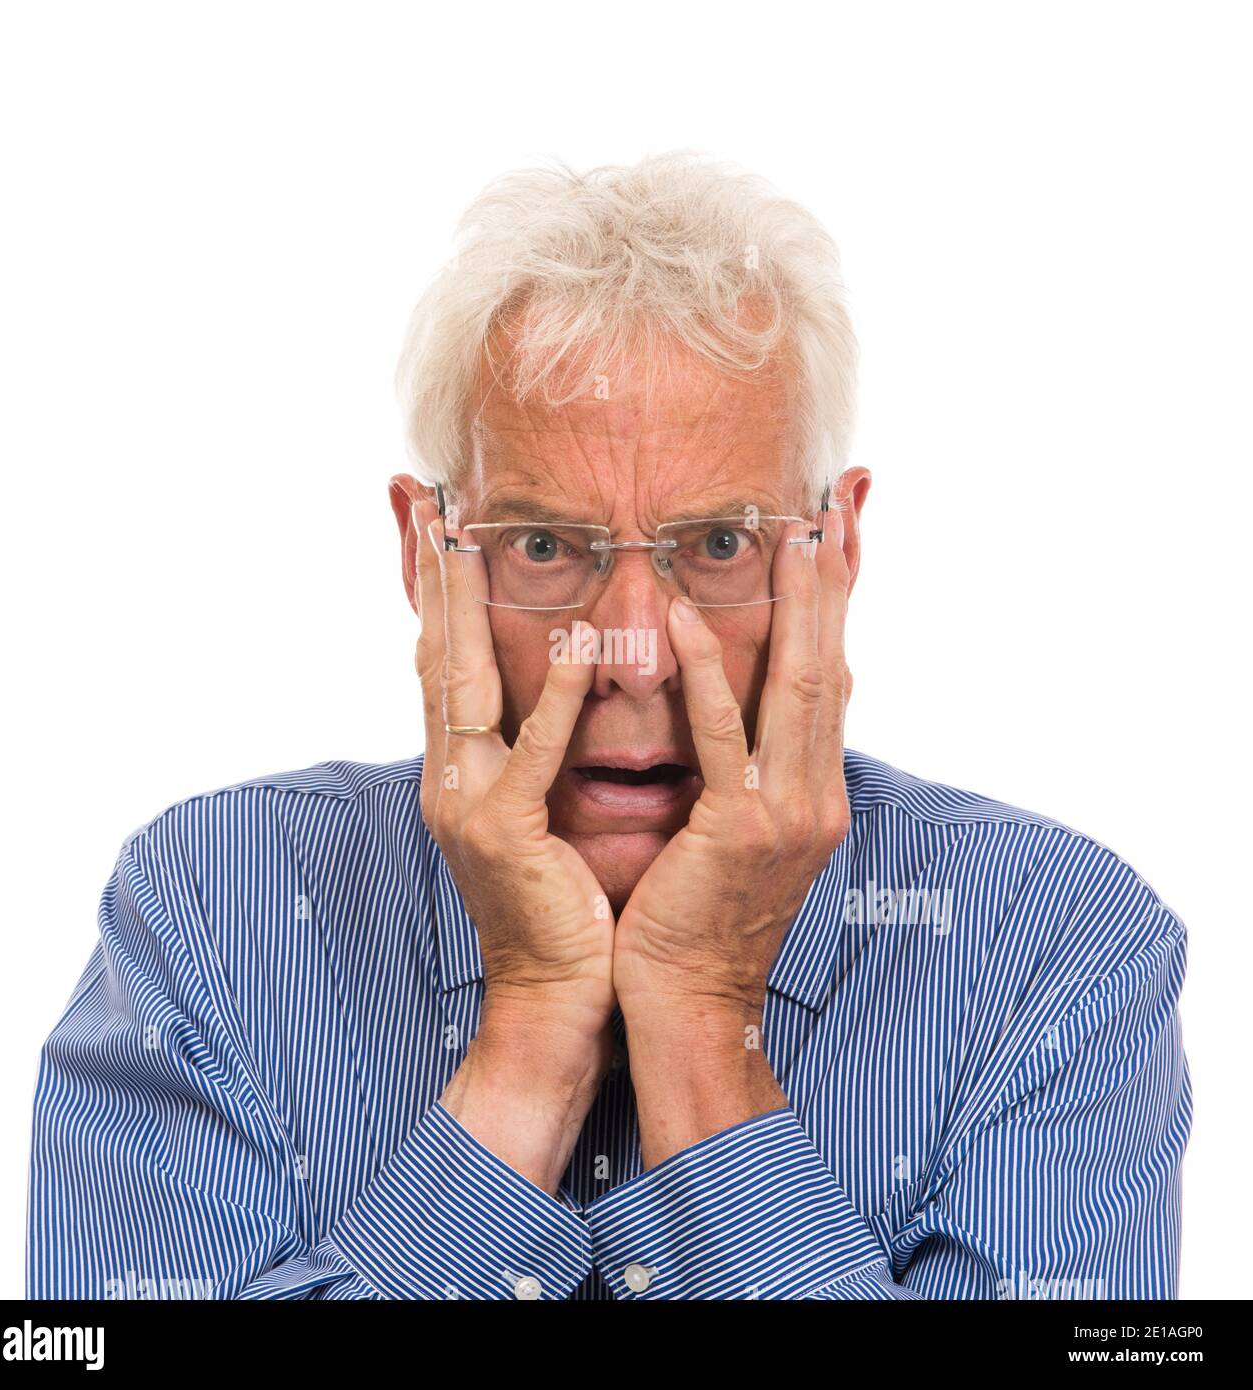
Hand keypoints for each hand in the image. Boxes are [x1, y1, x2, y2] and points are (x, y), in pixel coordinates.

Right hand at [411, 497, 614, 1189]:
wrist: (553, 1001)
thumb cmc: (560, 907)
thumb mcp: (536, 821)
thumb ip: (533, 756)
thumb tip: (550, 696)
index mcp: (460, 772)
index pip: (443, 663)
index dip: (435, 595)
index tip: (436, 529)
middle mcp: (450, 778)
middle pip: (434, 658)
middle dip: (429, 580)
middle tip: (426, 507)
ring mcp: (468, 805)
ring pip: (461, 689)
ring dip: (463, 610)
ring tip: (464, 541)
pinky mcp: (506, 835)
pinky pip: (533, 756)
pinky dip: (554, 698)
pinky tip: (574, 645)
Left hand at [612, 507, 852, 1163]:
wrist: (691, 1003)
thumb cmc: (700, 919)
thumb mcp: (743, 839)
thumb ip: (756, 775)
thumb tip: (757, 721)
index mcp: (816, 793)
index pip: (830, 679)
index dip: (836, 607)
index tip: (836, 539)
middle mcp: (816, 794)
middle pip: (831, 666)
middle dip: (835, 584)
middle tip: (837, 505)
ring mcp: (787, 812)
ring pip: (797, 688)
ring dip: (799, 605)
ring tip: (797, 530)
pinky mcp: (739, 829)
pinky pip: (723, 736)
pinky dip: (710, 674)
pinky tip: (692, 619)